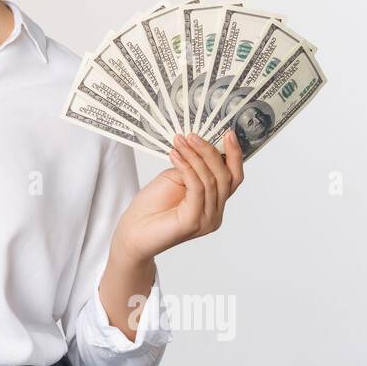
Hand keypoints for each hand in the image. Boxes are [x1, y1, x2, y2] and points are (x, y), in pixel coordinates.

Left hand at [112, 131, 244, 262]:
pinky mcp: (194, 222)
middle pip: (225, 177)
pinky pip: (197, 188)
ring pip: (211, 181)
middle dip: (210, 152)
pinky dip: (187, 168)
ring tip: (180, 142)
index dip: (234, 155)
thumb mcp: (175, 179)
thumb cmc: (151, 207)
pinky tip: (175, 155)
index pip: (234, 177)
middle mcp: (215, 213)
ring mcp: (207, 219)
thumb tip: (201, 148)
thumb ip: (192, 168)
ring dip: (195, 156)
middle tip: (193, 135)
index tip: (228, 133)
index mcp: (214, 203)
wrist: (132, 232)